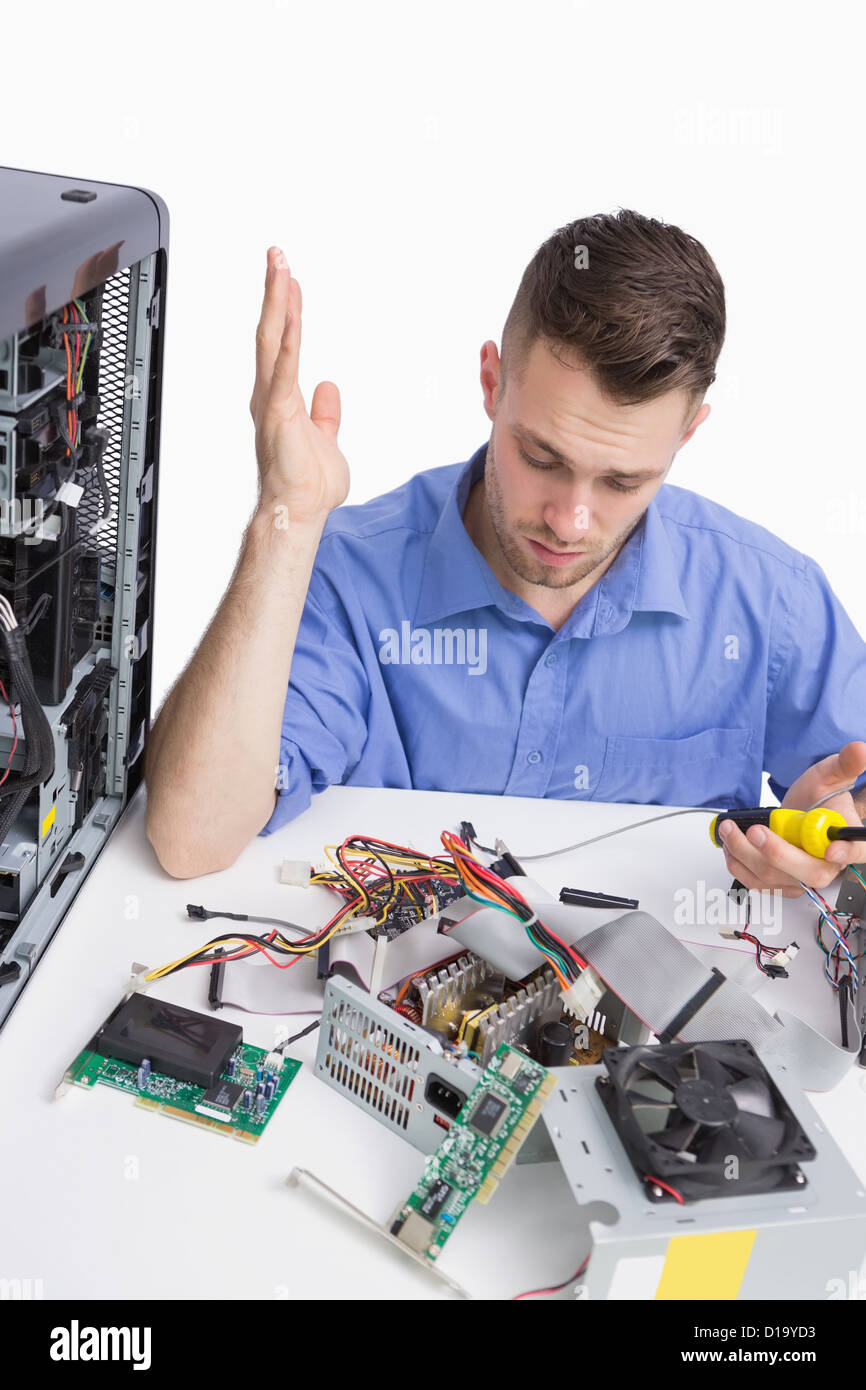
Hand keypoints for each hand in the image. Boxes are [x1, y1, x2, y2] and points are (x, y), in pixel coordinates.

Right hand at [249, 247, 349, 524]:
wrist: (299, 512)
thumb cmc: (308, 485)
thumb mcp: (327, 439)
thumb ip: (327, 414)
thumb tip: (330, 389)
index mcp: (280, 398)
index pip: (282, 343)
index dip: (286, 311)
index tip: (291, 281)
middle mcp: (270, 394)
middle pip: (270, 331)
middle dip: (274, 292)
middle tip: (276, 255)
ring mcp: (272, 401)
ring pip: (272, 339)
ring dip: (276, 301)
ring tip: (280, 265)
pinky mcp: (280, 412)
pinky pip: (284, 367)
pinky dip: (287, 338)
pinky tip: (290, 312)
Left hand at [716, 740, 865, 896]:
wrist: (798, 812)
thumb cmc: (817, 799)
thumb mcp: (829, 776)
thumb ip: (844, 764)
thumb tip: (859, 749)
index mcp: (849, 841)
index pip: (856, 851)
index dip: (845, 853)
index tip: (831, 850)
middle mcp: (828, 866)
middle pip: (810, 873)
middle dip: (778, 853)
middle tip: (756, 831)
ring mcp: (802, 878)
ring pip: (776, 877)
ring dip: (745, 854)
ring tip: (729, 829)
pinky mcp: (780, 883)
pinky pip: (757, 883)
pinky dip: (738, 864)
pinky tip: (731, 845)